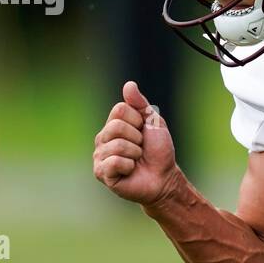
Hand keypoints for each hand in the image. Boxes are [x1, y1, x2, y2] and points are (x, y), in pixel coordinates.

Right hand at [92, 81, 178, 205]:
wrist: (164, 177)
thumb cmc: (158, 151)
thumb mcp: (153, 122)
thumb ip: (140, 104)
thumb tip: (128, 84)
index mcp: (113, 125)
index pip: (120, 110)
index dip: (138, 120)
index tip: (143, 132)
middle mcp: (102, 139)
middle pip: (116, 126)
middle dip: (137, 138)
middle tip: (140, 148)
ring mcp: (99, 156)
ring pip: (117, 145)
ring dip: (135, 154)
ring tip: (136, 160)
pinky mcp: (101, 173)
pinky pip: (114, 162)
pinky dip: (129, 166)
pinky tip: (129, 171)